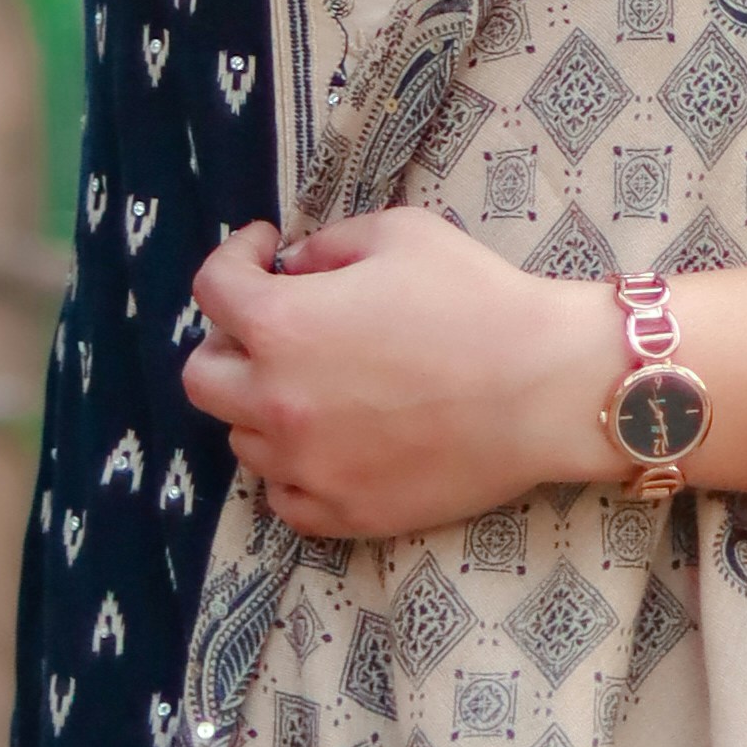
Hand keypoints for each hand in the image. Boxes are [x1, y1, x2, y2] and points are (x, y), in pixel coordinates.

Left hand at [184, 209, 611, 541]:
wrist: (542, 388)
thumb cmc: (476, 299)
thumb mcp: (399, 234)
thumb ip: (327, 246)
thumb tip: (291, 269)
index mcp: (282, 325)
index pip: (211, 288)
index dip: (234, 258)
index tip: (265, 250)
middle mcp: (275, 401)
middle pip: (205, 377)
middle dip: (230, 340)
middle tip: (277, 324)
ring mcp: (305, 467)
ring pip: (243, 439)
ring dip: (262, 404)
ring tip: (315, 384)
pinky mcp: (341, 512)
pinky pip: (284, 496)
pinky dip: (293, 468)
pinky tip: (330, 442)